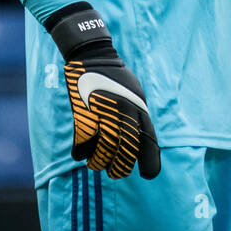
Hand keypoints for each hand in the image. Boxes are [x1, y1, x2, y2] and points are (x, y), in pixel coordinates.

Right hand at [46, 3, 160, 179]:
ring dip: (98, 162)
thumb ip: (138, 117)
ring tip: (96, 164)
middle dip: (120, 168)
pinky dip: (81, 152)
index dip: (150, 162)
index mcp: (140, 109)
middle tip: (115, 173)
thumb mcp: (135, 94)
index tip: (148, 175)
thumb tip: (139, 143)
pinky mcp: (84, 113)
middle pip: (125, 152)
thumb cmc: (116, 77)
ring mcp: (104, 114)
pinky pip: (83, 142)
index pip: (149, 142)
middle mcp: (124, 113)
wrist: (93, 55)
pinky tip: (81, 153)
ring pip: (103, 151)